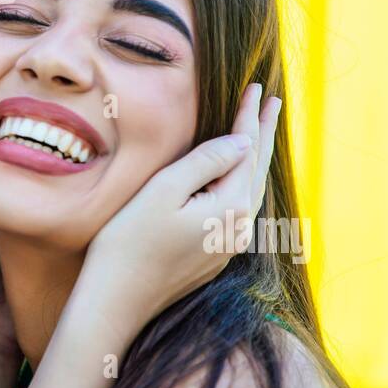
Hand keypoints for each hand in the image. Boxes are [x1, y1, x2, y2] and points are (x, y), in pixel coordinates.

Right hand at [77, 83, 280, 327]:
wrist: (116, 301)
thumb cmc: (128, 242)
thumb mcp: (163, 191)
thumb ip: (205, 162)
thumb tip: (242, 142)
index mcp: (229, 208)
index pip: (245, 150)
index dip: (249, 117)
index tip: (255, 86)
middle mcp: (238, 229)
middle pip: (256, 170)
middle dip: (263, 134)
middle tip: (271, 101)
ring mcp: (228, 246)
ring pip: (250, 191)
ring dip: (255, 159)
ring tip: (261, 133)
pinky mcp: (214, 256)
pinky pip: (238, 209)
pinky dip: (241, 183)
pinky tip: (237, 176)